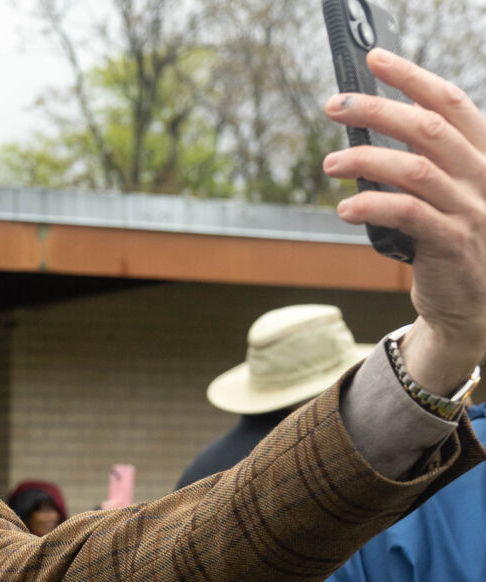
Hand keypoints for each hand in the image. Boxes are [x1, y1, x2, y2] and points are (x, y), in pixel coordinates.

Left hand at [324, 48, 485, 390]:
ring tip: (329, 162)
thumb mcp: (444, 195)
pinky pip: (408, 213)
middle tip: (333, 105)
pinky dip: (371, 204)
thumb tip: (365, 134)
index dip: (413, 77)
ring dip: (364, 158)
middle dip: (377, 109)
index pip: (451, 104)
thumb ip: (420, 164)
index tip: (375, 59)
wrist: (474, 304)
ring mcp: (471, 209)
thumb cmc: (452, 243)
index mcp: (482, 157)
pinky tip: (344, 207)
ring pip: (414, 168)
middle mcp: (483, 176)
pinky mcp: (452, 242)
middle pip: (427, 128)